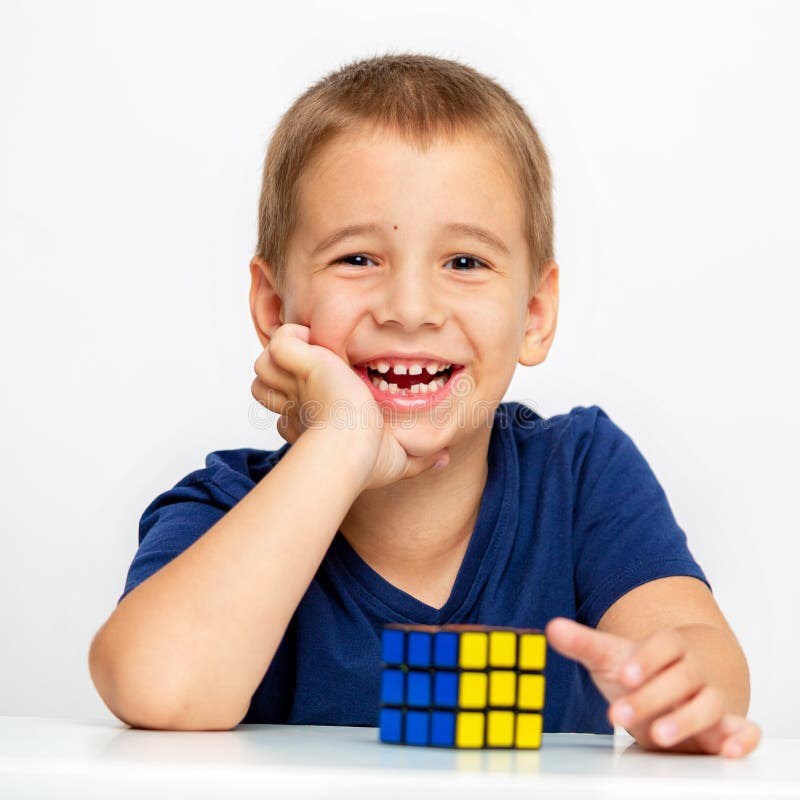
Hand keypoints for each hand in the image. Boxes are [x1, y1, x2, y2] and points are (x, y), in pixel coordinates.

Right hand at [251, 323, 449, 489]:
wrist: (352, 448)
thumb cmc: (366, 462)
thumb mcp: (396, 461)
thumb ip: (420, 460)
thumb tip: (444, 459)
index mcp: (311, 423)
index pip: (289, 407)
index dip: (298, 400)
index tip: (324, 397)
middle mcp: (296, 403)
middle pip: (269, 382)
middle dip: (283, 376)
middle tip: (313, 372)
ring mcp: (295, 383)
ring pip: (267, 363)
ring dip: (285, 357)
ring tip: (313, 356)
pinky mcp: (301, 362)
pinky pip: (281, 342)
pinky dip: (291, 337)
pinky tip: (312, 342)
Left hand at [545, 617, 761, 757]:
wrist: (693, 676)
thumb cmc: (647, 668)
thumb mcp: (614, 656)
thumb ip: (584, 644)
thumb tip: (551, 627)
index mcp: (669, 647)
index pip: (663, 645)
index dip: (646, 658)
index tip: (624, 673)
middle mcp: (694, 670)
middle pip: (680, 678)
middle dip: (650, 698)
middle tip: (617, 714)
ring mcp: (713, 697)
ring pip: (708, 705)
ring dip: (686, 720)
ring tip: (658, 736)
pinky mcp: (729, 725)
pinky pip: (745, 730)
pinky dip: (741, 738)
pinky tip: (727, 749)